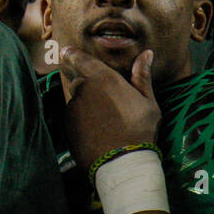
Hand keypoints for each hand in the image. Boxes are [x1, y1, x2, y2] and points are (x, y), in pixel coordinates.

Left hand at [60, 47, 160, 170]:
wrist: (121, 162)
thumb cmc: (140, 129)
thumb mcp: (148, 102)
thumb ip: (142, 76)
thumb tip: (147, 53)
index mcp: (103, 79)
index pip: (81, 59)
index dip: (72, 54)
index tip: (65, 50)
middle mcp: (83, 89)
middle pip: (78, 81)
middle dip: (85, 85)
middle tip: (101, 98)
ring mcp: (73, 108)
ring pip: (76, 101)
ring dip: (84, 105)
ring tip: (102, 120)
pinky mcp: (67, 126)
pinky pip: (72, 117)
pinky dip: (80, 120)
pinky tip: (95, 131)